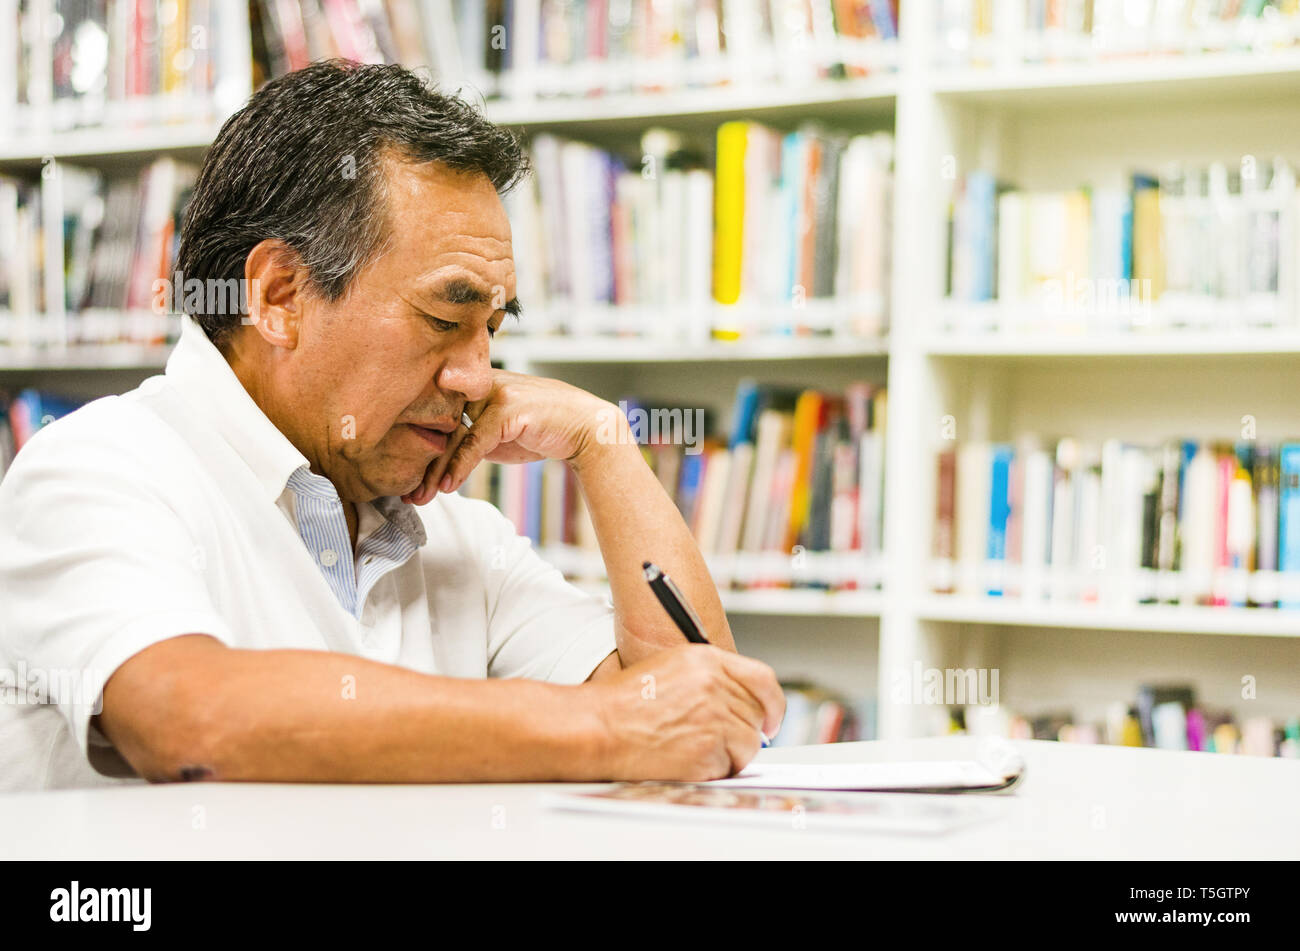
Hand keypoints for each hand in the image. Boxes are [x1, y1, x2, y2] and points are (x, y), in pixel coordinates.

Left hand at [402, 369, 614, 505]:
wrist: (588, 428)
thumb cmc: (545, 430)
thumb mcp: (501, 436)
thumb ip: (473, 439)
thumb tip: (443, 462)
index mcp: (477, 386)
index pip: (440, 417)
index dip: (423, 448)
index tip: (411, 479)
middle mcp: (482, 384)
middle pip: (441, 425)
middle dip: (424, 463)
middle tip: (409, 493)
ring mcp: (496, 392)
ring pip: (454, 434)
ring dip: (437, 470)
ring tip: (423, 495)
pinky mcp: (508, 407)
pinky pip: (475, 440)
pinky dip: (460, 466)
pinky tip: (449, 486)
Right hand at [584, 645, 784, 781]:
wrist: (598, 727)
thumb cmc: (624, 702)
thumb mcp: (672, 667)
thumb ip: (711, 677)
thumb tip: (741, 701)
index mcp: (707, 660)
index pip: (763, 680)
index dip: (773, 703)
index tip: (771, 718)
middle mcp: (715, 686)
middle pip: (757, 715)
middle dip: (742, 732)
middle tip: (717, 741)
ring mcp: (714, 718)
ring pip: (748, 744)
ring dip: (729, 754)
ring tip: (694, 749)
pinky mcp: (708, 750)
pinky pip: (730, 767)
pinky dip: (714, 770)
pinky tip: (686, 760)